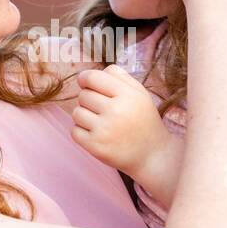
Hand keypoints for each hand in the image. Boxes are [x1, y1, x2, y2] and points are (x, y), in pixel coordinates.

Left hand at [70, 64, 174, 180]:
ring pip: (77, 112)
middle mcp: (116, 111)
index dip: (84, 78)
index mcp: (127, 94)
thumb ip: (120, 77)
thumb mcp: (140, 94)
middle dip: (88, 100)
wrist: (152, 155)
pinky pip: (74, 131)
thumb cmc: (143, 120)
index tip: (85, 83)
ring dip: (84, 116)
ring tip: (100, 122)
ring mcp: (105, 130)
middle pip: (83, 95)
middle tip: (102, 110)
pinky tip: (97, 134)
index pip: (93, 77)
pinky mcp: (96, 146)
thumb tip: (93, 73)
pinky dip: (81, 132)